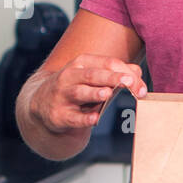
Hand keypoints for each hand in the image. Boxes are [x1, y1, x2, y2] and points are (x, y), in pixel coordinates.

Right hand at [28, 54, 146, 133]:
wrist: (42, 104)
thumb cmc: (76, 88)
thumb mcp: (93, 76)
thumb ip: (117, 74)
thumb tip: (137, 76)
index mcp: (82, 63)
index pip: (107, 63)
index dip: (125, 73)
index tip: (139, 85)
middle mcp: (70, 77)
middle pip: (93, 75)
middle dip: (111, 78)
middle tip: (128, 82)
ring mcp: (62, 95)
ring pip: (80, 92)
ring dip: (94, 93)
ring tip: (107, 93)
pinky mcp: (59, 115)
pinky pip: (73, 117)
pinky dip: (83, 118)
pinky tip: (94, 118)